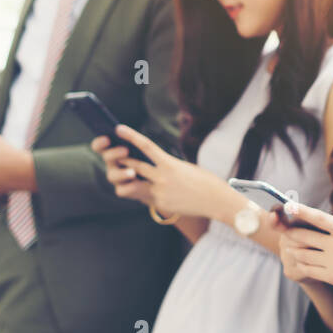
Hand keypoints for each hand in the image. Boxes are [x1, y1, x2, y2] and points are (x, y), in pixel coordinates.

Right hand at [91, 134, 154, 206]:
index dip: (100, 143)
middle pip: (107, 158)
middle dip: (114, 153)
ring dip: (121, 173)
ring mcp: (117, 179)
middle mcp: (113, 164)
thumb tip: (132, 135)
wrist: (160, 184)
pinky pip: (122, 190)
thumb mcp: (150, 151)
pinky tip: (139, 184)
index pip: (100, 146)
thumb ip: (141, 143)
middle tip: (125, 150)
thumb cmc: (153, 161)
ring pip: (112, 176)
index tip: (106, 138)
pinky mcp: (124, 191)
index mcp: (115, 150)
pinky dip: (130, 187)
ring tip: (132, 173)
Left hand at [109, 124, 226, 219]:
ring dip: (129, 178)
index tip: (118, 129)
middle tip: (116, 154)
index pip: (146, 146)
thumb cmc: (204, 181)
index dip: (131, 136)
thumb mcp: (186, 168)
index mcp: (170, 164)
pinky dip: (146, 193)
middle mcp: (162, 177)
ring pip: (135, 183)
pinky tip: (153, 192)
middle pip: (135, 165)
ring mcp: (160, 192)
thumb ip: (167, 166)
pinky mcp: (161, 204)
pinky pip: (146, 197)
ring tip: (126, 174)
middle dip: (124, 160)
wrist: (216, 201)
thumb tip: (153, 166)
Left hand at [273, 203, 332, 297]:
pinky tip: (298, 262)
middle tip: (284, 230)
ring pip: (303, 254)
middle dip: (290, 232)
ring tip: (288, 246)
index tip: (288, 206)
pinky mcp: (332, 277)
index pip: (319, 217)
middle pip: (304, 236)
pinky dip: (301, 264)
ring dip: (293, 249)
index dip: (301, 211)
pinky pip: (308, 269)